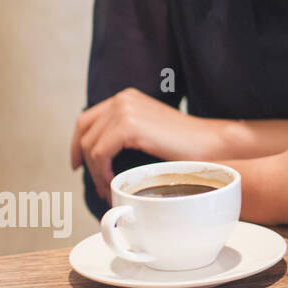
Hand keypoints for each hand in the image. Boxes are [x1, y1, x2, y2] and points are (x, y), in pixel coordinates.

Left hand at [71, 88, 221, 200]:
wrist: (210, 144)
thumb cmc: (186, 145)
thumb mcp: (149, 131)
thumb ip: (126, 133)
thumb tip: (100, 155)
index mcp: (126, 98)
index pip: (87, 120)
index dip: (77, 144)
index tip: (78, 164)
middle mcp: (122, 99)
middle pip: (84, 131)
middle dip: (82, 160)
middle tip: (94, 182)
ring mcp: (124, 109)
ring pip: (90, 146)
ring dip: (95, 172)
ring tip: (109, 189)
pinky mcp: (128, 125)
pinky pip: (100, 154)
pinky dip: (102, 172)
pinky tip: (113, 183)